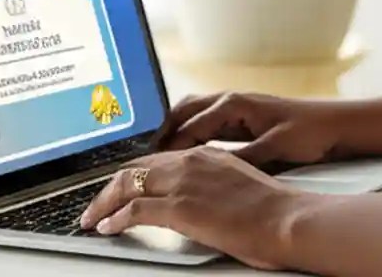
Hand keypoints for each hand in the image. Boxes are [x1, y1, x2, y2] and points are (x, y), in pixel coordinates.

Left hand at [79, 147, 312, 270]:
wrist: (287, 219)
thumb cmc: (274, 210)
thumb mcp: (240, 184)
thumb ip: (214, 184)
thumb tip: (200, 199)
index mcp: (207, 154)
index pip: (158, 158)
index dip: (135, 173)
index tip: (123, 186)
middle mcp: (192, 161)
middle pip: (136, 167)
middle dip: (112, 186)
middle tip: (98, 203)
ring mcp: (184, 182)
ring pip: (128, 184)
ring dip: (105, 202)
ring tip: (94, 217)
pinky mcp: (180, 207)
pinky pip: (134, 210)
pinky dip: (115, 219)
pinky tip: (108, 228)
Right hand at [153, 92, 348, 167]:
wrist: (335, 125)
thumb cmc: (309, 132)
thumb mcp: (275, 148)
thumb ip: (242, 157)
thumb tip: (212, 168)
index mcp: (235, 104)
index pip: (191, 125)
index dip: (170, 146)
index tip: (152, 165)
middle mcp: (231, 100)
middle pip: (183, 112)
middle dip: (161, 132)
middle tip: (142, 156)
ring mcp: (235, 108)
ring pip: (192, 115)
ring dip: (173, 131)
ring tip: (155, 155)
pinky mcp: (241, 119)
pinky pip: (205, 124)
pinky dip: (189, 134)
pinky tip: (184, 153)